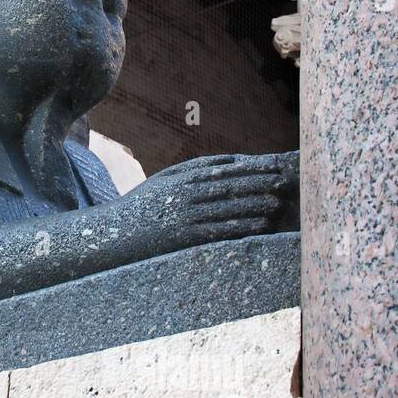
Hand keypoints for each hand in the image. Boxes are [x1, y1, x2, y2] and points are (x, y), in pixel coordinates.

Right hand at [117, 151, 297, 255]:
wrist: (115, 232)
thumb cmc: (143, 203)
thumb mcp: (165, 179)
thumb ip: (196, 167)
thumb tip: (232, 160)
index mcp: (181, 178)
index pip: (223, 170)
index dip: (250, 169)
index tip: (272, 167)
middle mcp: (185, 195)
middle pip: (229, 187)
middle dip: (258, 184)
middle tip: (282, 182)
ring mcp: (185, 216)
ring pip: (227, 208)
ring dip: (254, 205)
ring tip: (276, 203)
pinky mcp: (184, 237)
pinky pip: (219, 231)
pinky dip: (241, 227)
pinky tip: (258, 226)